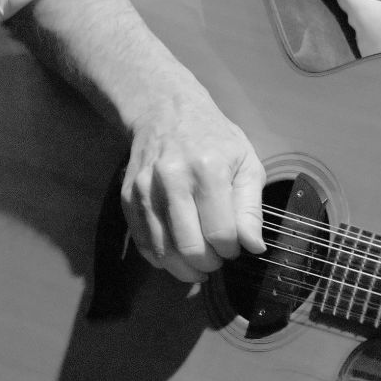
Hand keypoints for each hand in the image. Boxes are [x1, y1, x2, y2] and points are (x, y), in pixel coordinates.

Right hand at [120, 80, 267, 282]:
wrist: (166, 111)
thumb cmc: (215, 140)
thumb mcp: (246, 164)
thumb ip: (250, 209)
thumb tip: (253, 247)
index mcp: (208, 170)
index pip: (220, 233)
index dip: (231, 251)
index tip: (234, 247)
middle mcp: (172, 179)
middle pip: (190, 248)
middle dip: (208, 264)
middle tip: (217, 259)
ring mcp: (145, 189)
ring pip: (163, 252)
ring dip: (184, 268)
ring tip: (199, 262)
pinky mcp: (127, 197)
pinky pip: (143, 243)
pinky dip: (162, 258)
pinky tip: (177, 253)